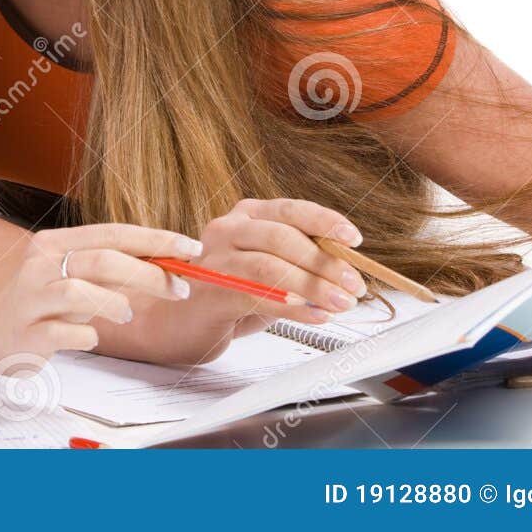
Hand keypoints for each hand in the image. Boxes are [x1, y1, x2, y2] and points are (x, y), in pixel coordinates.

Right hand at [0, 223, 197, 373]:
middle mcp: (40, 265)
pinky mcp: (28, 334)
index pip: (113, 233)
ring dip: (116, 304)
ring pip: (80, 292)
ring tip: (128, 313)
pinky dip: (88, 335)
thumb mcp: (68, 274)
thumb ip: (108, 266)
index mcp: (55, 243)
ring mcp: (31, 300)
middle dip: (149, 273)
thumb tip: (166, 261)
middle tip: (180, 289)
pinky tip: (91, 336)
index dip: (156, 239)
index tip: (192, 248)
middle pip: (102, 260)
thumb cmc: (38, 301)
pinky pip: (67, 333)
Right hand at [119, 198, 370, 364]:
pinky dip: (294, 307)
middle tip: (353, 285)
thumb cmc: (227, 293)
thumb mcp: (268, 270)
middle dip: (325, 262)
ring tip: (341, 304)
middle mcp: (227, 229)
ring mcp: (214, 258)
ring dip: (313, 286)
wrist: (178, 321)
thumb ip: (299, 264)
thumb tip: (346, 271)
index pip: (291, 210)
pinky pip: (259, 296)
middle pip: (283, 237)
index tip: (354, 239)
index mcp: (245, 216)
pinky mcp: (209, 291)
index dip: (325, 221)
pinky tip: (315, 316)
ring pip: (271, 265)